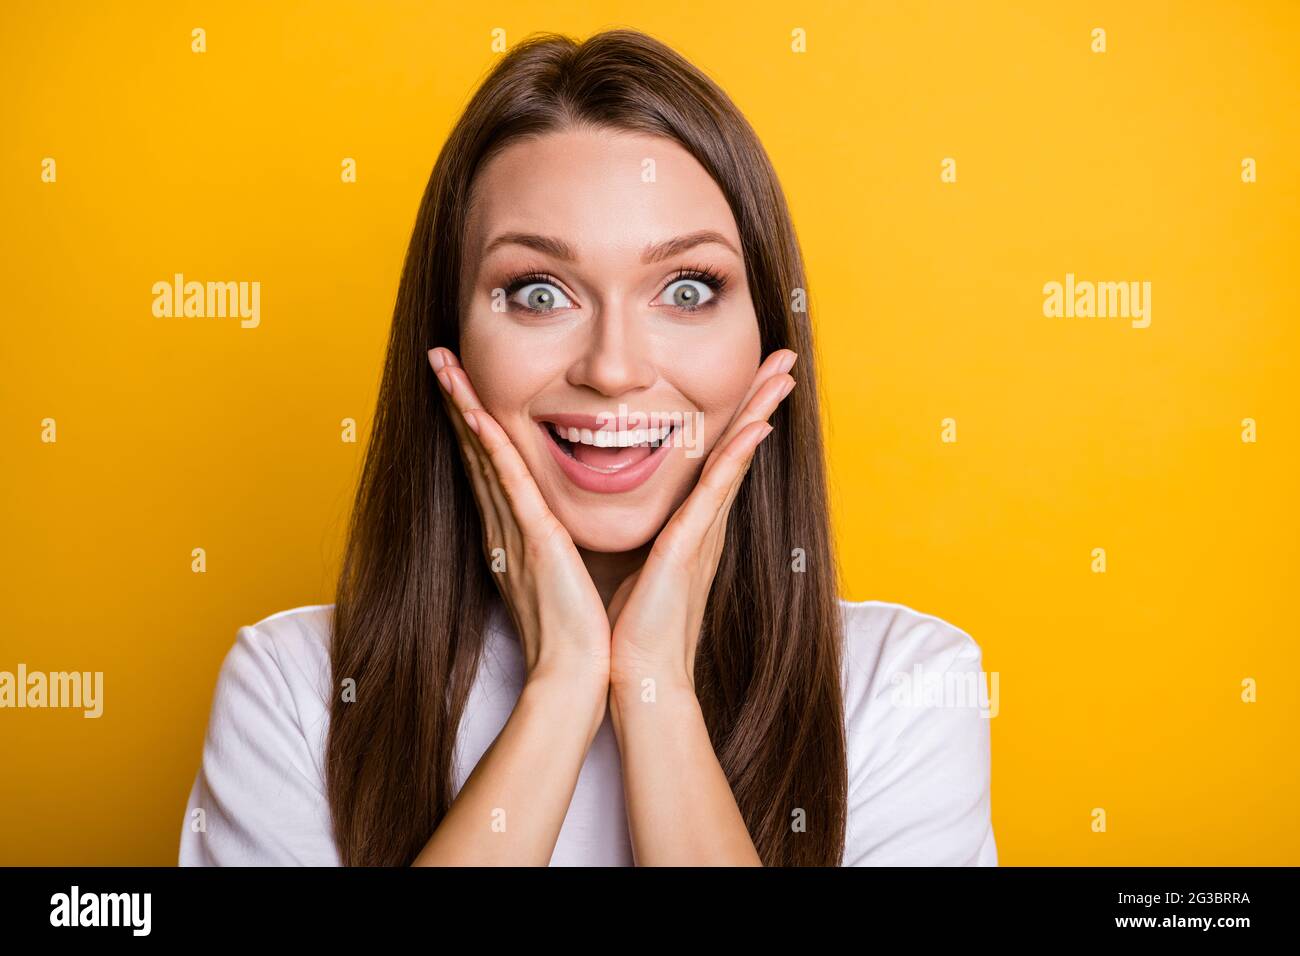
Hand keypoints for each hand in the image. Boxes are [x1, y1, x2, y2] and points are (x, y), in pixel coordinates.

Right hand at [429, 347, 611, 693]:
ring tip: (443, 363)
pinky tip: (472, 408)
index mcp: (513, 532)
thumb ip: (555, 543)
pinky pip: (504, 477)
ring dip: (461, 404)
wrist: (575, 672)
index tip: (461, 383)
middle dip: (456, 400)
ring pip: (482, 452)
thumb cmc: (576, 631)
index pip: (489, 464)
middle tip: (438, 356)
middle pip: (474, 449)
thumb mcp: (563, 574)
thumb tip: (559, 525)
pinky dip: (487, 440)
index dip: (472, 421)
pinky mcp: (530, 535)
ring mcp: (512, 528)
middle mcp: (503, 524)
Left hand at [606, 349, 796, 693]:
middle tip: (787, 359)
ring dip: (760, 412)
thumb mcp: (637, 563)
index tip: (755, 377)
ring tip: (785, 373)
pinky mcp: (689, 548)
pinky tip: (758, 426)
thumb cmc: (632, 626)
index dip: (738, 414)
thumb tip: (637, 513)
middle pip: (737, 447)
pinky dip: (738, 457)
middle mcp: (705, 523)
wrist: (636, 675)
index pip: (717, 456)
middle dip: (762, 400)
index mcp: (691, 524)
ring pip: (736, 459)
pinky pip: (717, 493)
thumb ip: (645, 533)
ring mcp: (702, 534)